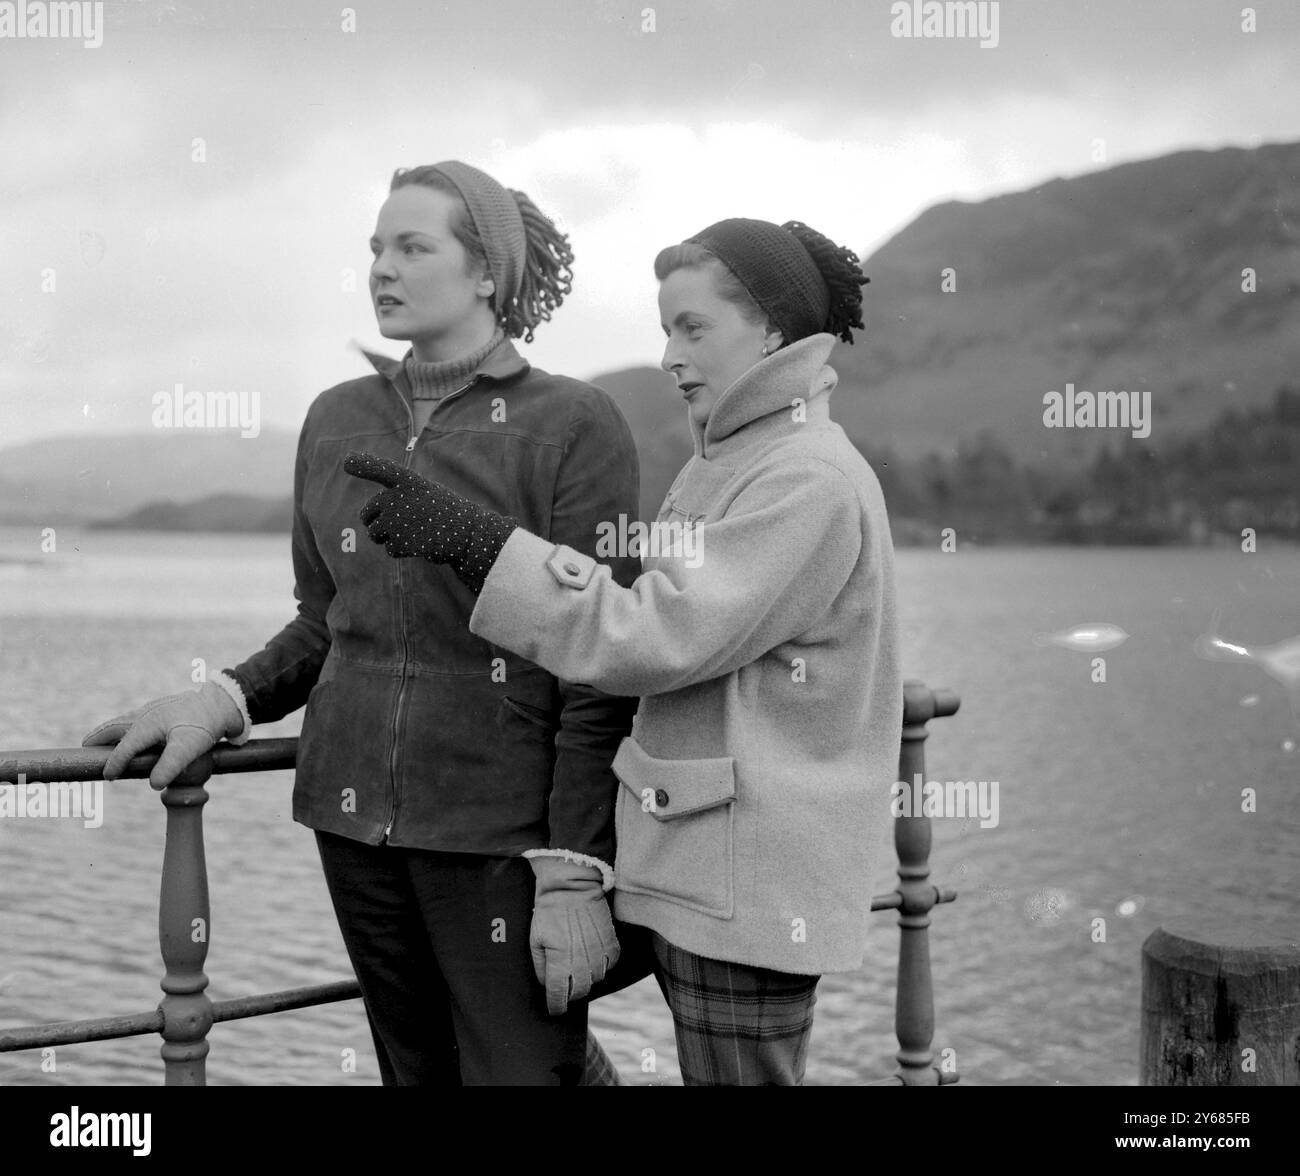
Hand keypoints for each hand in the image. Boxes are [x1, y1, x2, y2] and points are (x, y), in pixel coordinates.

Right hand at [81, 681, 243, 788]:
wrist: (223, 702)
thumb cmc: (205, 724)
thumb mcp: (189, 747)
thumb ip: (170, 766)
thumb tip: (153, 784)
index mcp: (146, 724)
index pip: (124, 748)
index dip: (114, 763)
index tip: (107, 776)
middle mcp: (145, 715)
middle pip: (116, 726)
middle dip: (99, 736)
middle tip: (84, 746)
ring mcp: (154, 709)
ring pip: (125, 720)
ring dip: (111, 729)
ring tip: (100, 737)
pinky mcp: (163, 707)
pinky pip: (137, 717)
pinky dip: (126, 724)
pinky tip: (132, 729)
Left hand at [343, 450, 516, 591]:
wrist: (468, 536)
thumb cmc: (446, 515)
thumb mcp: (424, 496)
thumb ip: (397, 499)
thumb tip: (368, 518)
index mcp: (407, 481)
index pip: (381, 469)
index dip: (363, 465)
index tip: (347, 462)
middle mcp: (396, 497)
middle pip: (367, 514)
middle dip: (376, 523)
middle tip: (398, 526)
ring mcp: (395, 519)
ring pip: (375, 534)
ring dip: (388, 539)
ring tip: (413, 534)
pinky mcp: (398, 541)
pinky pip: (389, 549)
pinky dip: (401, 551)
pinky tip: (419, 544)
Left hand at [528, 856, 619, 1014]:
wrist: (572, 887)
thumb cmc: (549, 912)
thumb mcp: (535, 939)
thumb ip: (540, 967)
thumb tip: (547, 985)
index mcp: (560, 963)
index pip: (558, 997)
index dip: (555, 1007)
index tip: (553, 1009)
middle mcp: (582, 963)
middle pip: (579, 993)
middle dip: (569, 994)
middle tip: (563, 987)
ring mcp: (599, 954)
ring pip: (595, 981)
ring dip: (585, 980)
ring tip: (576, 969)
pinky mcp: (612, 944)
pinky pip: (608, 966)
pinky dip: (600, 967)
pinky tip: (591, 958)